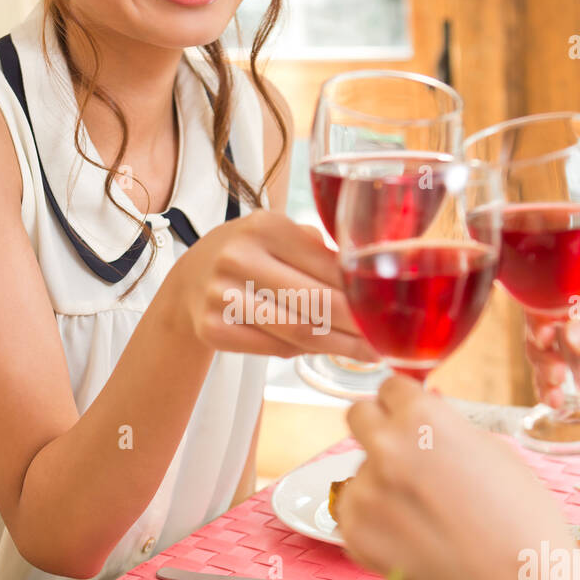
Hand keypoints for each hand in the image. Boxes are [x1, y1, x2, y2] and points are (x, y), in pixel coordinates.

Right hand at [171, 209, 378, 361]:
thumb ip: (318, 250)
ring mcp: (221, 296)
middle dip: (357, 326)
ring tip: (368, 353)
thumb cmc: (249, 253)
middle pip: (315, 303)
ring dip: (339, 346)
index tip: (390, 310)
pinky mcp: (212, 329)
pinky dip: (306, 353)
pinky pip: (275, 348)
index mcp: (264, 226)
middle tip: (386, 341)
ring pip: (297, 332)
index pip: (326, 266)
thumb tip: (371, 281)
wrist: (188, 280)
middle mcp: (238, 258)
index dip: (361, 293)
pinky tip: (328, 350)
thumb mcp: (276, 234)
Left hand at [336, 376, 579, 579]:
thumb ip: (445, 425)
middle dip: (380, 429)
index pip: (390, 386)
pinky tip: (413, 538)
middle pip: (359, 416)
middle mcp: (385, 449)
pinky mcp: (354, 535)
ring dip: (379, 481)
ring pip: (358, 469)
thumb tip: (422, 408)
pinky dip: (374, 521)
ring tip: (425, 515)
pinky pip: (353, 512)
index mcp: (422, 418)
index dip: (406, 405)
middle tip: (407, 458)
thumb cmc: (522, 522)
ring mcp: (365, 494)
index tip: (413, 419)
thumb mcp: (492, 450)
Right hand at [526, 237, 579, 406]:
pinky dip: (559, 378)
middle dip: (540, 344)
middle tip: (553, 371)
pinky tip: (557, 396)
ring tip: (554, 392)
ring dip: (546, 366)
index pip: (551, 277)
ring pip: (552, 340)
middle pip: (543, 312)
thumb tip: (569, 339)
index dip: (539, 308)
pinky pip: (569, 360)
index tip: (545, 337)